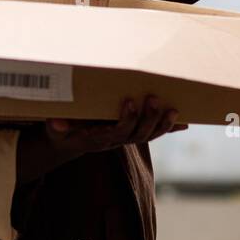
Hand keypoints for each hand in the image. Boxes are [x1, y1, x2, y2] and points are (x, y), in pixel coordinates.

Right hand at [15, 96, 186, 183]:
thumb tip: (56, 123)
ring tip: (174, 110)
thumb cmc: (62, 131)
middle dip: (149, 118)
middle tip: (153, 98)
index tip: (130, 101)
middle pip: (138, 134)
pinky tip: (184, 123)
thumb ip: (57, 127)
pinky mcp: (132, 134)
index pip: (118, 132)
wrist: (68, 141)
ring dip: (163, 124)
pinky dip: (169, 128)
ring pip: (149, 135)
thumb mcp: (56, 130)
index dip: (126, 119)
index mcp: (100, 139)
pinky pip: (153, 133)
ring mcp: (126, 139)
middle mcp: (116, 141)